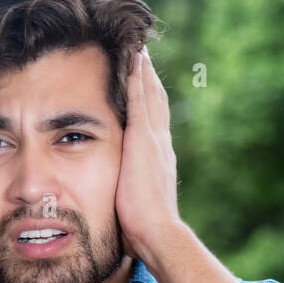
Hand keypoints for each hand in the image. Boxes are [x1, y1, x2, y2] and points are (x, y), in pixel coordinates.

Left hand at [115, 48, 184, 265]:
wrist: (157, 231)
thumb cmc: (144, 231)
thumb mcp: (137, 209)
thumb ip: (131, 200)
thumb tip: (122, 212)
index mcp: (159, 162)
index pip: (155, 126)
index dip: (151, 105)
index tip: (146, 87)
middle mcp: (161, 146)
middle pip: (157, 104)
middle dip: (151, 81)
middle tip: (145, 58)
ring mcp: (154, 140)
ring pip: (150, 96)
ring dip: (145, 72)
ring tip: (140, 51)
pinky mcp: (143, 138)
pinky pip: (140, 99)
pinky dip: (138, 78)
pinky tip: (134, 60)